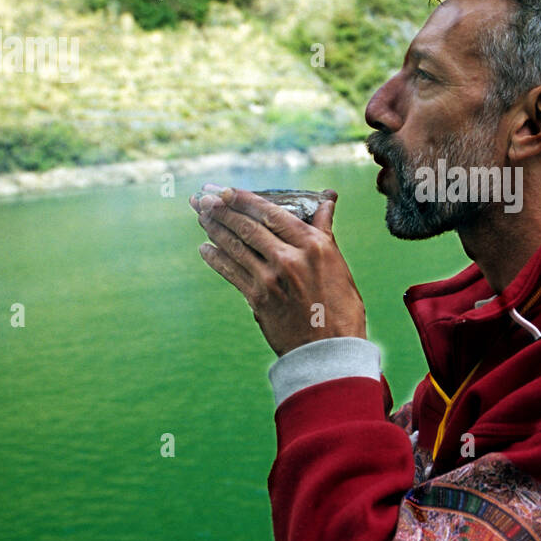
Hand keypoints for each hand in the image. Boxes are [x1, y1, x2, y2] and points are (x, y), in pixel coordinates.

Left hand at [191, 186, 365, 355]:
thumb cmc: (340, 306)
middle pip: (248, 226)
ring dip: (214, 229)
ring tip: (200, 215)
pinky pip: (231, 272)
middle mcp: (290, 258)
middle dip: (222, 209)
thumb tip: (327, 200)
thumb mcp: (338, 262)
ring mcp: (271, 279)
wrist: (330, 351)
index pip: (272, 213)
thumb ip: (325, 230)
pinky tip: (205, 248)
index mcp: (314, 245)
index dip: (245, 199)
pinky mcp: (258, 299)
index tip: (227, 189)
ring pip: (236, 246)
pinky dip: (216, 258)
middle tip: (203, 197)